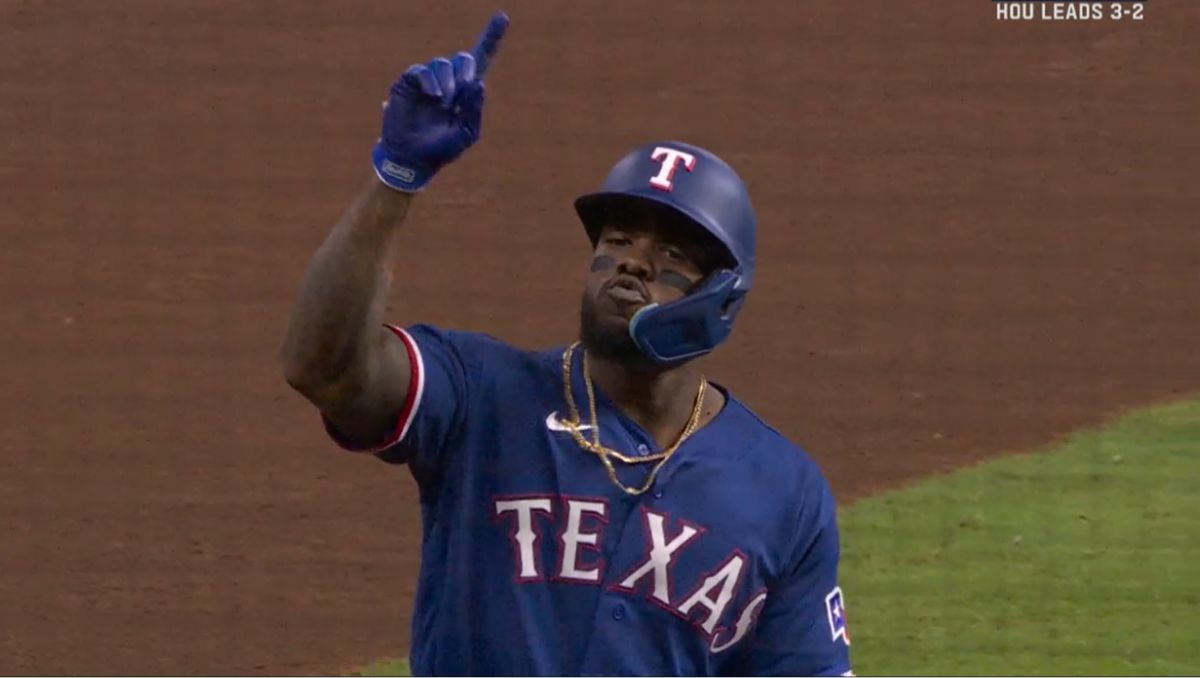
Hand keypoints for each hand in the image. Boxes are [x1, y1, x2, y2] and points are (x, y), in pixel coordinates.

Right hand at [372, 11, 509, 192]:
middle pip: (463, 58)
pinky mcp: (408, 84)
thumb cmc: (441, 150)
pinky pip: (421, 70)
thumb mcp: (466, 134)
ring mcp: (428, 81)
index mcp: (465, 92)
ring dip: (448, 80)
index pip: (481, 60)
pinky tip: (435, 96)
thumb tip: (478, 82)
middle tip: (463, 87)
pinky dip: (431, 81)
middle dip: (466, 68)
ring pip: (442, 63)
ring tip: (445, 101)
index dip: (492, 38)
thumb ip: (474, 109)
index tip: (503, 17)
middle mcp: (448, 82)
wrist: (412, 160)